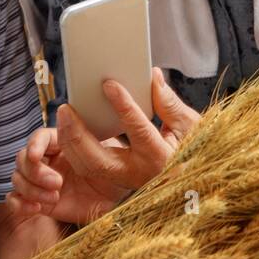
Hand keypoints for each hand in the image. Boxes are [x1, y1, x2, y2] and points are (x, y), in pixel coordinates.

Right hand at [5, 126, 129, 226]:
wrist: (119, 201)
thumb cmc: (117, 171)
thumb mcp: (106, 151)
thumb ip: (84, 134)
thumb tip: (65, 109)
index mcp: (61, 142)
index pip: (38, 137)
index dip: (34, 144)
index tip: (37, 156)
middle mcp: (47, 159)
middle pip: (22, 158)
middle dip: (34, 172)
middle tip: (58, 183)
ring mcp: (40, 181)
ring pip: (17, 177)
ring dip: (30, 188)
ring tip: (54, 197)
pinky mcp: (38, 201)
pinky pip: (15, 199)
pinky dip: (19, 204)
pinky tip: (35, 209)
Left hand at [58, 67, 200, 193]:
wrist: (193, 180)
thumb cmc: (194, 150)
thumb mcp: (190, 125)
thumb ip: (169, 103)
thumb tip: (153, 77)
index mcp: (160, 158)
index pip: (139, 130)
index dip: (123, 106)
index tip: (108, 85)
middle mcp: (138, 174)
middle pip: (98, 159)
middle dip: (77, 134)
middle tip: (66, 109)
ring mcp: (124, 181)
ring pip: (87, 167)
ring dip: (70, 143)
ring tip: (64, 116)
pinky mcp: (114, 182)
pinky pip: (87, 169)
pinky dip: (74, 151)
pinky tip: (68, 130)